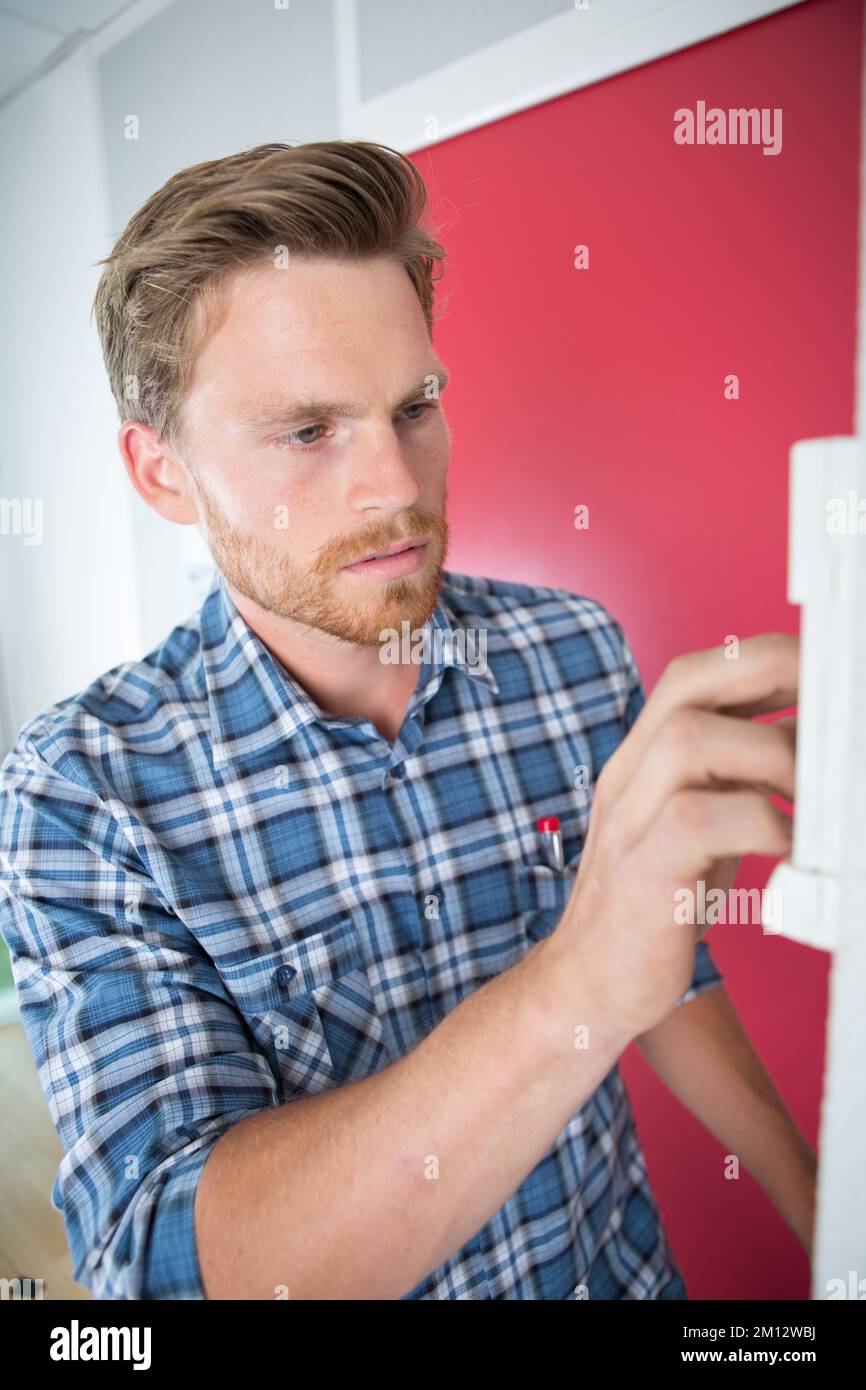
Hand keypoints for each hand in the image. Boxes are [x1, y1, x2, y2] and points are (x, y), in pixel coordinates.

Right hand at [551, 634, 797, 1038]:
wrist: (586, 983)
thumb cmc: (654, 904)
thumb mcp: (696, 823)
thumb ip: (734, 777)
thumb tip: (809, 740)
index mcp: (642, 757)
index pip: (696, 673)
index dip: (765, 660)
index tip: (823, 677)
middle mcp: (629, 776)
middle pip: (689, 683)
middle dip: (775, 676)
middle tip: (833, 715)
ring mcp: (628, 821)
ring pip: (690, 740)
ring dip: (774, 755)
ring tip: (814, 796)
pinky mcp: (642, 874)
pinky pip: (698, 820)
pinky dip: (762, 822)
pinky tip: (789, 849)